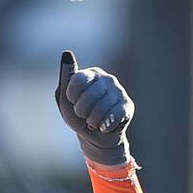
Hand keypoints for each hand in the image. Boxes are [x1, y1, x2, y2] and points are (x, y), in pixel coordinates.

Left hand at [54, 51, 133, 168]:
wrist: (95, 138)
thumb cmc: (79, 117)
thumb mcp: (65, 101)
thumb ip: (65, 79)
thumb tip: (67, 54)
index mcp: (91, 74)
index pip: (78, 80)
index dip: (71, 96)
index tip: (72, 102)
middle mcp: (107, 79)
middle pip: (88, 96)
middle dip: (81, 112)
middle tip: (84, 115)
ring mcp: (119, 91)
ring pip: (100, 109)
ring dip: (92, 121)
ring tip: (94, 121)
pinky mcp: (127, 105)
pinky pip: (113, 116)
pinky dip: (104, 126)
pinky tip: (104, 125)